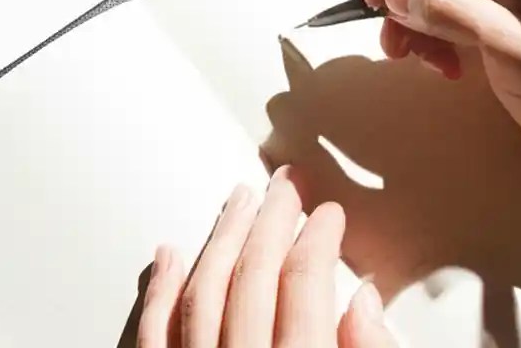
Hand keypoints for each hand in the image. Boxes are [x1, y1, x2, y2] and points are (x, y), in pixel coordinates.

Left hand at [137, 167, 396, 347]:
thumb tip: (366, 306)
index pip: (305, 285)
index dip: (319, 240)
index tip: (328, 214)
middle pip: (253, 277)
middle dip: (273, 221)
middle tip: (288, 186)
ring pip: (202, 294)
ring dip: (223, 240)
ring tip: (240, 203)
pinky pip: (154, 333)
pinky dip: (160, 291)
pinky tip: (170, 257)